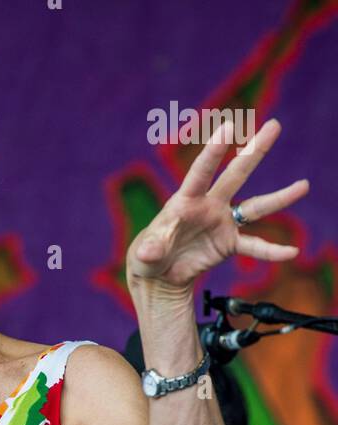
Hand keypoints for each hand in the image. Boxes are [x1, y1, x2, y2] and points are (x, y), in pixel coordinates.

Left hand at [126, 117, 309, 293]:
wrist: (160, 273)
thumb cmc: (149, 256)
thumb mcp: (146, 253)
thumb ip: (152, 248)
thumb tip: (150, 251)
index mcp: (186, 200)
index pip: (201, 172)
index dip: (214, 151)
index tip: (228, 127)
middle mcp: (209, 204)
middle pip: (236, 174)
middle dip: (254, 151)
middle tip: (275, 126)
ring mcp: (223, 222)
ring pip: (256, 206)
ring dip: (280, 198)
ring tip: (304, 186)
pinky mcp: (229, 243)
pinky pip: (255, 246)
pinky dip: (272, 251)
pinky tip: (291, 252)